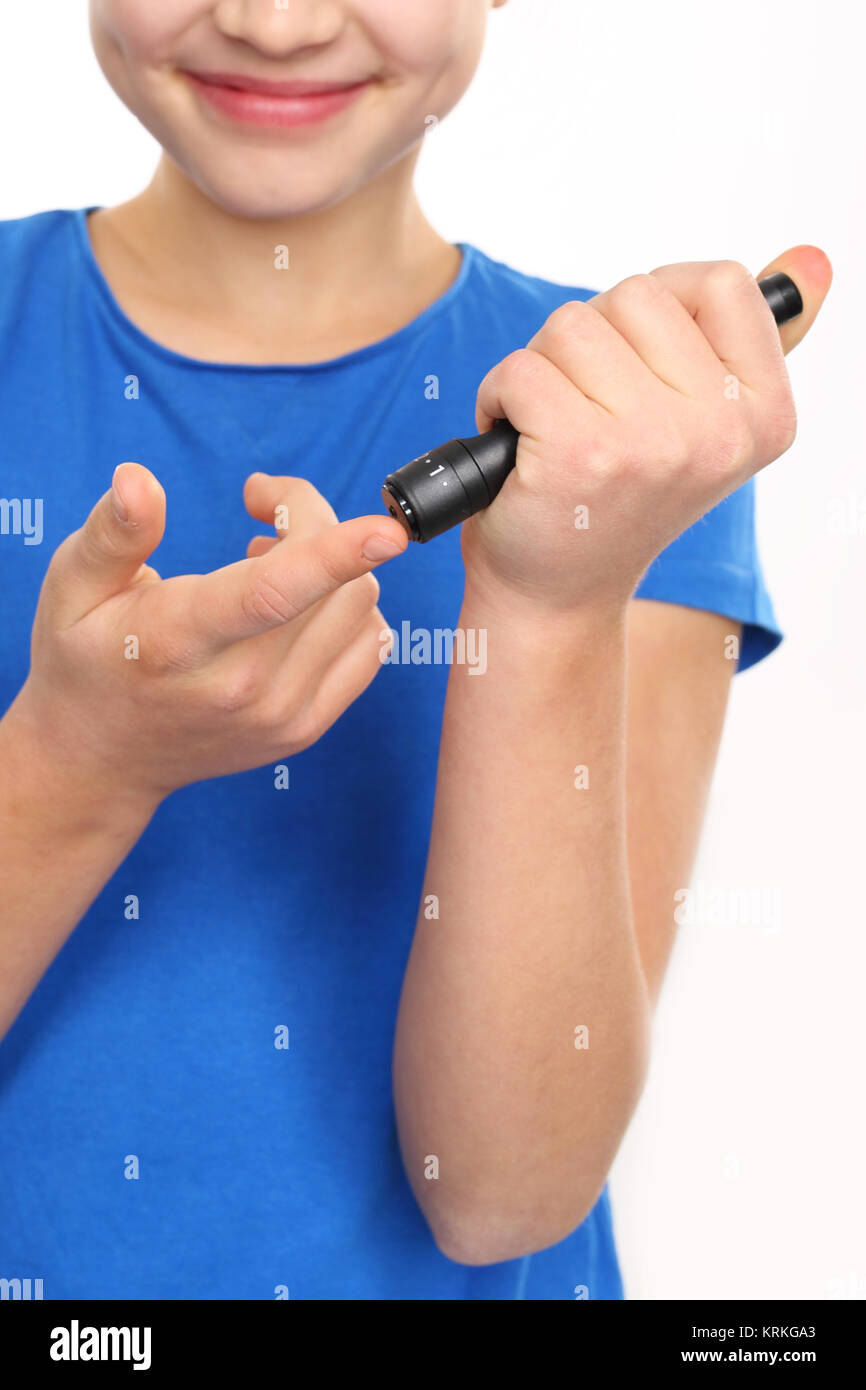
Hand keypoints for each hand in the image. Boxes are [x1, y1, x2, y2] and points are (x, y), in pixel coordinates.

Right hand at [9, 465, 406, 804]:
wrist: (101, 760)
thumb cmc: (86, 656)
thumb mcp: (73, 586)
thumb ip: (112, 532)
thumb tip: (138, 478)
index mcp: (179, 644)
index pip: (271, 596)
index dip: (333, 555)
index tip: (386, 529)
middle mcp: (241, 689)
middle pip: (334, 588)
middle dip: (313, 522)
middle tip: (261, 510)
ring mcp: (281, 717)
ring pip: (361, 610)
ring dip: (334, 566)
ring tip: (266, 560)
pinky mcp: (306, 729)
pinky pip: (370, 648)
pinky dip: (348, 607)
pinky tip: (297, 603)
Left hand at [462, 246, 831, 612]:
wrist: (560, 596)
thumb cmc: (618, 497)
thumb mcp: (701, 420)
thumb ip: (752, 340)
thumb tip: (813, 256)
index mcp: (766, 415)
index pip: (721, 283)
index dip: (658, 311)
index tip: (640, 370)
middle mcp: (722, 432)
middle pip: (636, 294)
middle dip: (593, 340)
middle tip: (588, 410)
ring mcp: (655, 444)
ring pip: (572, 324)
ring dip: (544, 367)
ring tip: (554, 428)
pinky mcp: (582, 454)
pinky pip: (521, 369)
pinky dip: (500, 397)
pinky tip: (518, 444)